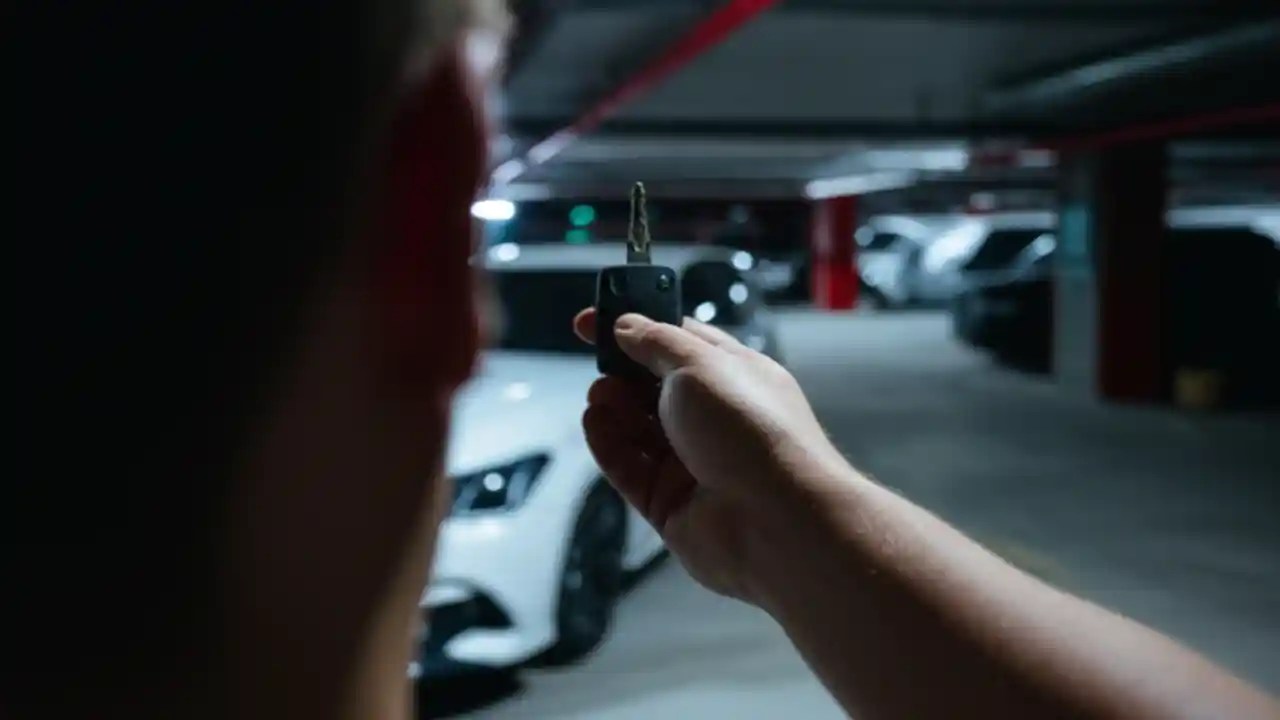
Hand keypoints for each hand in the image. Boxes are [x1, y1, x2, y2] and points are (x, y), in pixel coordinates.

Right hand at [574, 310, 847, 605]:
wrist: (777, 521)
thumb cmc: (755, 432)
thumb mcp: (702, 364)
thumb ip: (657, 342)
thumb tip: (627, 327)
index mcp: (735, 377)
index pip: (680, 344)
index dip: (639, 329)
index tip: (595, 321)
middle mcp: (715, 419)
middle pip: (654, 387)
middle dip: (622, 371)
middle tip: (597, 359)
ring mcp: (692, 463)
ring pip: (638, 429)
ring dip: (613, 407)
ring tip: (598, 394)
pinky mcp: (670, 503)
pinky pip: (629, 468)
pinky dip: (608, 443)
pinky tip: (594, 421)